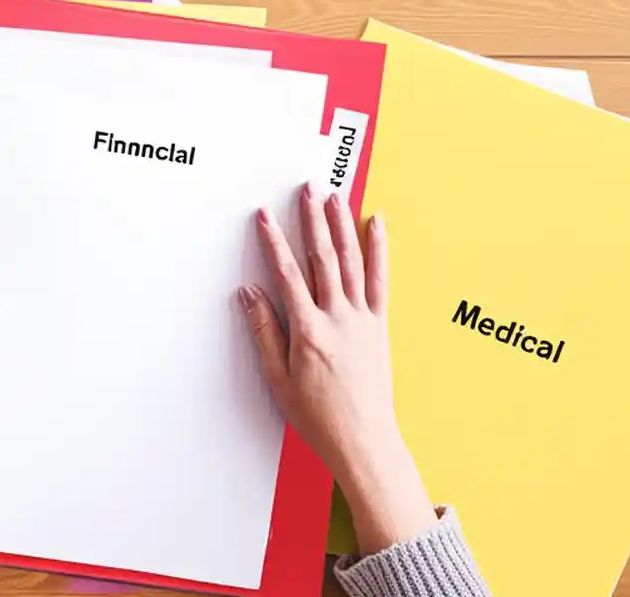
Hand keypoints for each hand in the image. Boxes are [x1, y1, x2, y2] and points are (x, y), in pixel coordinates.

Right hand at [238, 183, 435, 554]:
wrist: (363, 439)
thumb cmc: (317, 416)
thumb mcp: (278, 378)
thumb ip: (264, 331)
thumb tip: (249, 293)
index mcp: (309, 331)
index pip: (288, 275)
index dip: (273, 243)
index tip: (264, 217)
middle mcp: (339, 318)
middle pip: (323, 258)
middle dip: (312, 220)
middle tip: (306, 190)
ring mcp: (363, 319)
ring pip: (352, 261)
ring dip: (342, 225)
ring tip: (335, 196)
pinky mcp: (380, 325)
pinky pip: (380, 280)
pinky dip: (379, 250)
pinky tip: (376, 225)